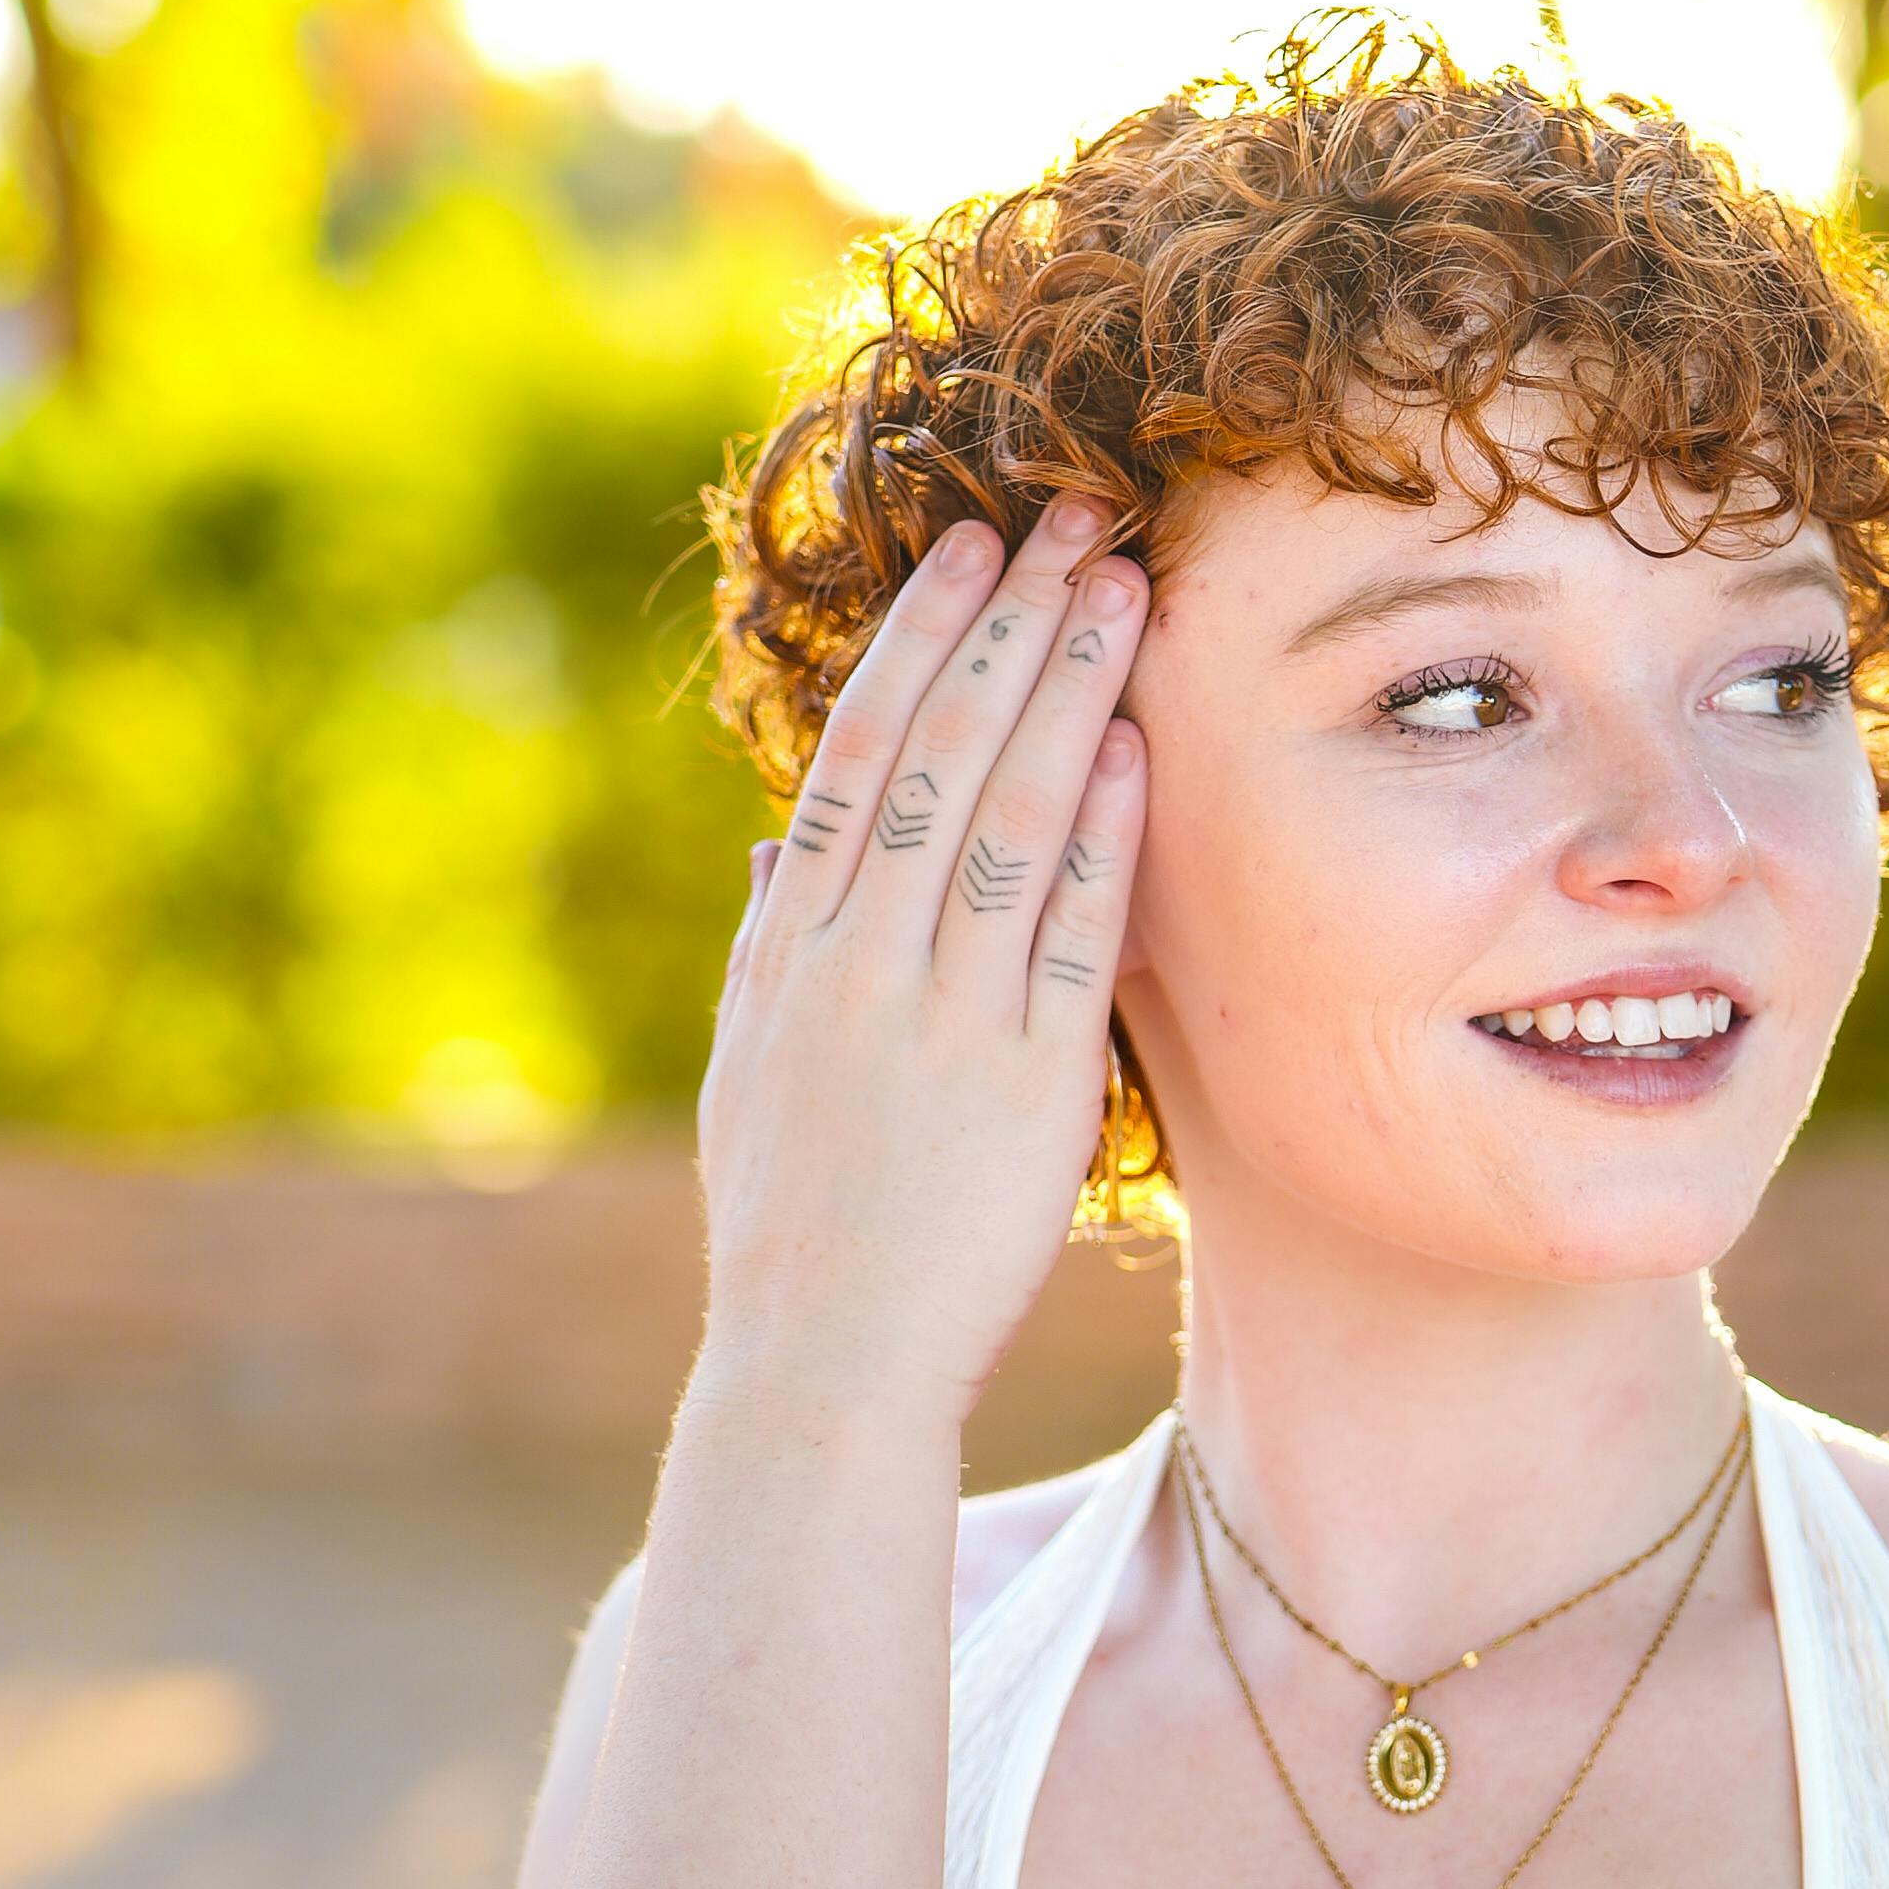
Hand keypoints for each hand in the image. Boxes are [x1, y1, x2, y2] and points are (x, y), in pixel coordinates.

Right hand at [695, 500, 1148, 1422]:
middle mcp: (858, 964)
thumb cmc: (792, 1228)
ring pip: (1003, 815)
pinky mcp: (1026, 1082)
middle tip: (1068, 521)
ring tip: (1120, 589)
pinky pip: (1068, 931)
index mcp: (792, 951)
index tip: (964, 550)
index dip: (915, 642)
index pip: (856, 756)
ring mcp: (940, 1017)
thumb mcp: (750, 1075)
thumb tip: (777, 851)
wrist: (824, 1367)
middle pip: (935, 753)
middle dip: (1006, 626)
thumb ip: (768, 955)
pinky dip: (1101, 831)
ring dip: (1066, 690)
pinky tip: (1139, 745)